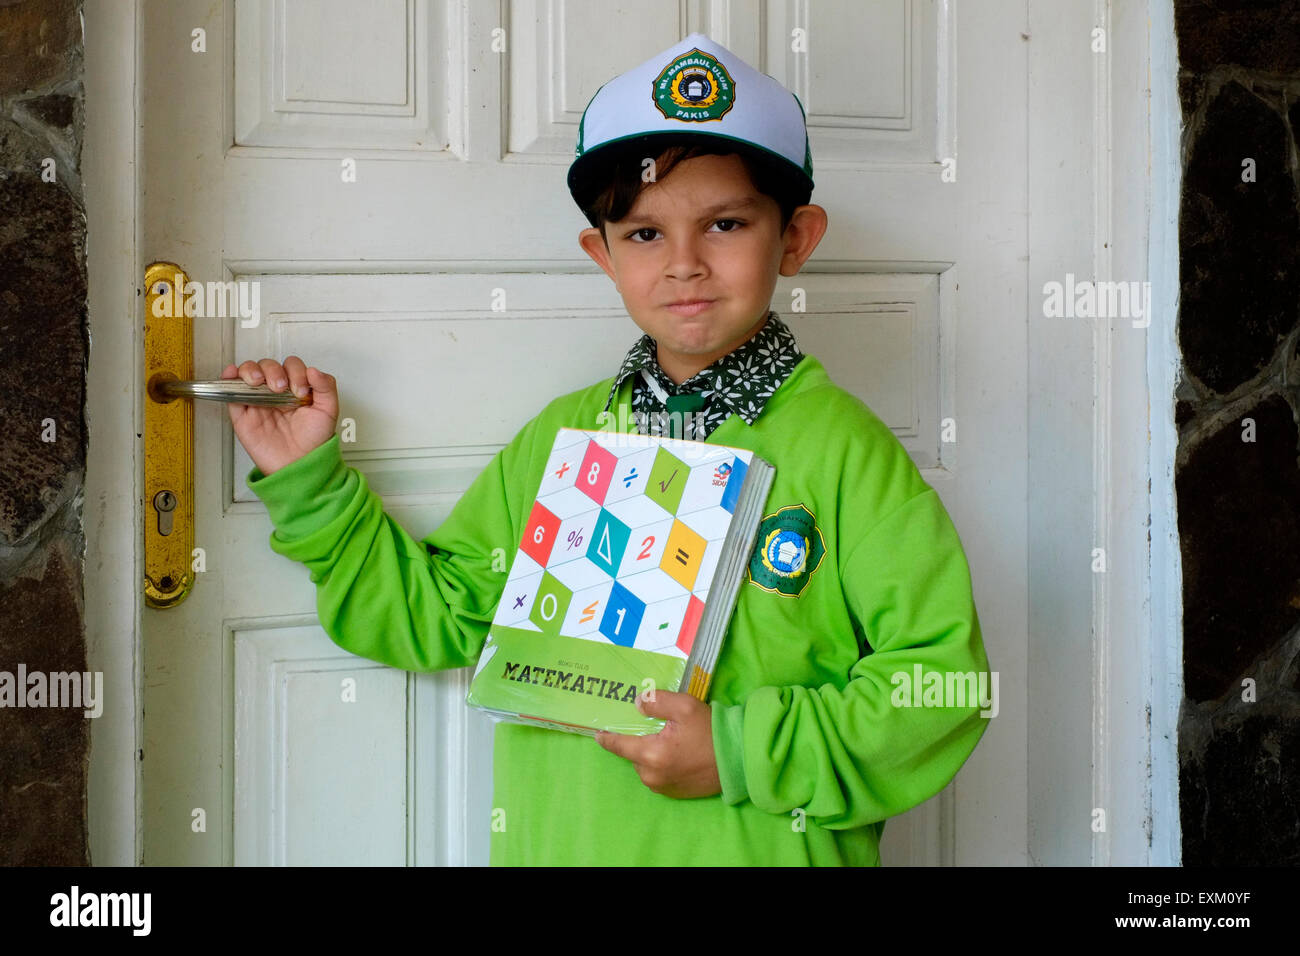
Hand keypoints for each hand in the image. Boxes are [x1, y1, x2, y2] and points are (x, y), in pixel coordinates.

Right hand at [222, 355, 338, 475]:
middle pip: (269, 366)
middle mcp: (276, 391)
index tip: (300, 391)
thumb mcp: (328, 411)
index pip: (291, 366)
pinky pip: (231, 391)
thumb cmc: (313, 441)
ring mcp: (258, 400)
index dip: (296, 373)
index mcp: (296, 388)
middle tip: (280, 388)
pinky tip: (233, 374)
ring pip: (249, 373)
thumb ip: (326, 387)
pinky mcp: (242, 413)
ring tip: (258, 382)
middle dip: (274, 372)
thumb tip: (314, 370)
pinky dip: (229, 378)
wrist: (298, 465)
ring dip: (251, 370)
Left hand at [594, 690, 721, 798]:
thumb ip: (656, 702)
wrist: (738, 759)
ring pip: (646, 766)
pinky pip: (658, 776)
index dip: (607, 739)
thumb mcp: (684, 707)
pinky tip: (679, 755)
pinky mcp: (675, 793)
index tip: (597, 734)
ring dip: (652, 754)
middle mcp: (652, 775)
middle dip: (641, 742)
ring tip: (672, 741)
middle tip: (659, 729)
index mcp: (651, 754)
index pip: (620, 746)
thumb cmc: (710, 731)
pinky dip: (662, 765)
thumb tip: (637, 704)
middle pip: (634, 755)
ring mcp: (663, 787)